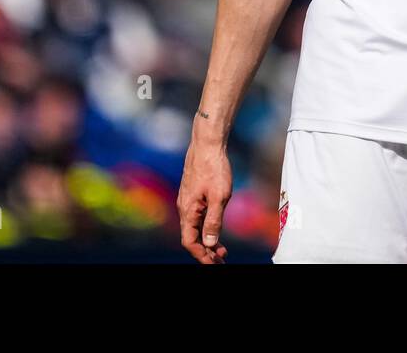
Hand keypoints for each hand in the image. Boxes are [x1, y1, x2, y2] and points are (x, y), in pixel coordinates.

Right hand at [176, 136, 232, 263]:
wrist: (207, 143)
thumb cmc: (214, 168)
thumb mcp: (220, 196)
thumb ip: (214, 221)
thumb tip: (209, 244)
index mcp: (188, 211)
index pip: (190, 242)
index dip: (201, 256)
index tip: (215, 263)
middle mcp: (184, 207)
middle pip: (191, 237)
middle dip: (206, 251)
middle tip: (222, 259)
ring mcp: (187, 200)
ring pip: (194, 227)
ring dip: (207, 240)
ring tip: (222, 249)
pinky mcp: (192, 193)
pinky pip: (196, 217)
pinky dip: (206, 227)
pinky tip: (216, 228)